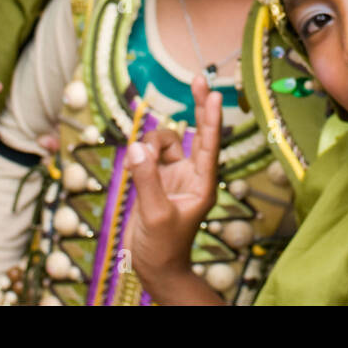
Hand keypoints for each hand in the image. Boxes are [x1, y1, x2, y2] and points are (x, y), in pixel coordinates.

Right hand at [125, 75, 222, 300]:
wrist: (156, 269)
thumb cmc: (164, 247)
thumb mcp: (155, 214)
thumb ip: (146, 179)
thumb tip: (138, 146)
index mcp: (203, 185)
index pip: (210, 145)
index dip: (211, 119)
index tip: (215, 94)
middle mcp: (192, 175)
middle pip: (196, 133)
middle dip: (197, 108)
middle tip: (201, 79)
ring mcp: (174, 176)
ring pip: (163, 143)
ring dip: (149, 145)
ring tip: (138, 164)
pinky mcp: (156, 180)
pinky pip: (148, 154)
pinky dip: (139, 154)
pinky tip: (132, 165)